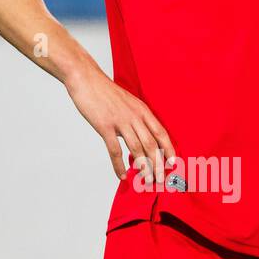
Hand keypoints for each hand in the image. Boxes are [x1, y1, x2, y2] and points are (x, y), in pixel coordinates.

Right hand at [66, 68, 175, 184]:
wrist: (85, 78)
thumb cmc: (104, 91)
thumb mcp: (126, 101)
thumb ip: (134, 117)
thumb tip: (138, 136)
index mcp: (141, 110)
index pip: (161, 133)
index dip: (169, 150)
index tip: (172, 164)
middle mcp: (134, 116)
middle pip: (151, 145)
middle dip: (158, 165)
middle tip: (160, 180)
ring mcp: (120, 121)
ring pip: (137, 150)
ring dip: (143, 168)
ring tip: (145, 180)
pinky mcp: (105, 126)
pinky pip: (115, 150)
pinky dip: (119, 165)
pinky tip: (121, 174)